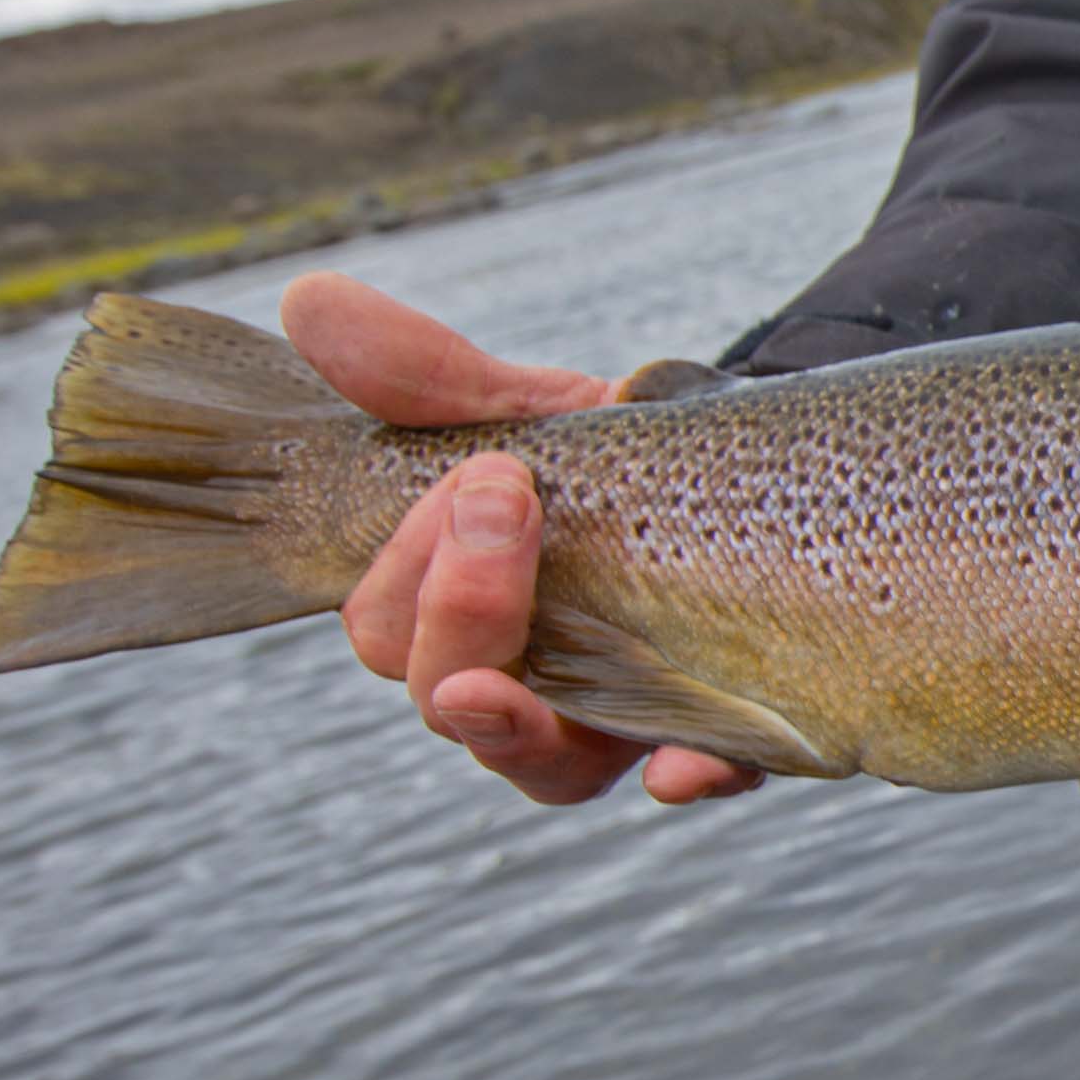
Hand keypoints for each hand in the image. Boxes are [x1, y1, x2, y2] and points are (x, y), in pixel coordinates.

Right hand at [279, 272, 762, 806]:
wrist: (769, 475)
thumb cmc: (625, 459)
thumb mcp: (535, 412)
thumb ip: (430, 375)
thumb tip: (310, 299)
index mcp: (462, 615)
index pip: (385, 629)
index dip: (407, 568)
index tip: (480, 472)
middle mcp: (530, 688)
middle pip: (447, 703)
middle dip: (458, 612)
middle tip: (507, 503)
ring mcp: (621, 725)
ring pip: (544, 769)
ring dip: (518, 728)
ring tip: (508, 687)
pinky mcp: (726, 738)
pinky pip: (704, 780)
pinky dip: (688, 777)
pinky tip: (681, 768)